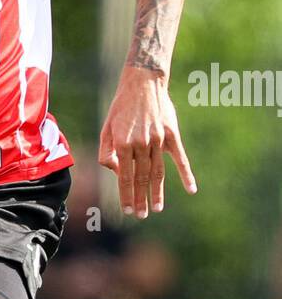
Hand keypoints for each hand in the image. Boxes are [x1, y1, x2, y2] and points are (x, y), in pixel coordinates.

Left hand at [98, 66, 196, 217]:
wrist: (142, 84)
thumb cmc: (121, 108)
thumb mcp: (106, 128)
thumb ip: (108, 152)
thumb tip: (118, 173)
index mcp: (123, 143)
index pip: (125, 177)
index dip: (126, 195)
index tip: (128, 210)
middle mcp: (140, 143)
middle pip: (141, 178)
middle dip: (141, 199)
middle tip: (141, 215)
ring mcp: (158, 139)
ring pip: (158, 172)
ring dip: (157, 192)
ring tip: (156, 208)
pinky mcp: (171, 134)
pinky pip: (180, 158)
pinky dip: (186, 174)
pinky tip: (191, 189)